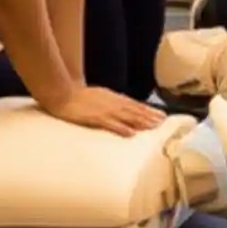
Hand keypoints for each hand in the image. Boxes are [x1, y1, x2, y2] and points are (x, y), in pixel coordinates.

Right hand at [43, 85, 165, 137]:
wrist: (63, 94)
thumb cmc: (81, 97)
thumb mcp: (101, 97)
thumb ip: (114, 103)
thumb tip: (126, 110)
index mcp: (115, 99)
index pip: (136, 105)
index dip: (150, 110)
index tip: (162, 116)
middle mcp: (113, 103)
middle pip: (135, 110)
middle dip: (150, 117)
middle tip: (163, 122)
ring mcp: (105, 110)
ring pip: (127, 116)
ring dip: (142, 122)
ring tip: (154, 127)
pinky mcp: (94, 118)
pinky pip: (110, 124)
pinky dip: (121, 128)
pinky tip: (130, 133)